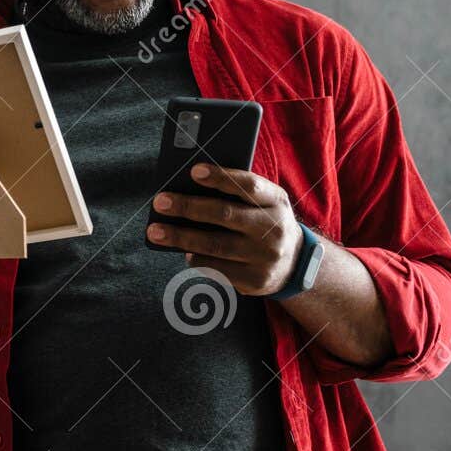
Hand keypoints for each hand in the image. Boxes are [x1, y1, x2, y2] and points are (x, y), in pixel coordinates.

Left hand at [146, 163, 303, 295]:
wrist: (295, 263)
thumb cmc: (264, 222)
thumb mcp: (263, 203)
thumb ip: (235, 194)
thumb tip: (187, 189)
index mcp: (276, 201)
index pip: (248, 186)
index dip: (221, 177)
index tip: (193, 171)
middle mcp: (274, 228)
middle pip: (225, 215)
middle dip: (188, 207)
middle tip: (160, 202)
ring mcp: (265, 256)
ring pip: (215, 245)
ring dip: (180, 237)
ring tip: (155, 231)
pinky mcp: (255, 279)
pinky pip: (216, 268)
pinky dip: (195, 258)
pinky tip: (183, 251)